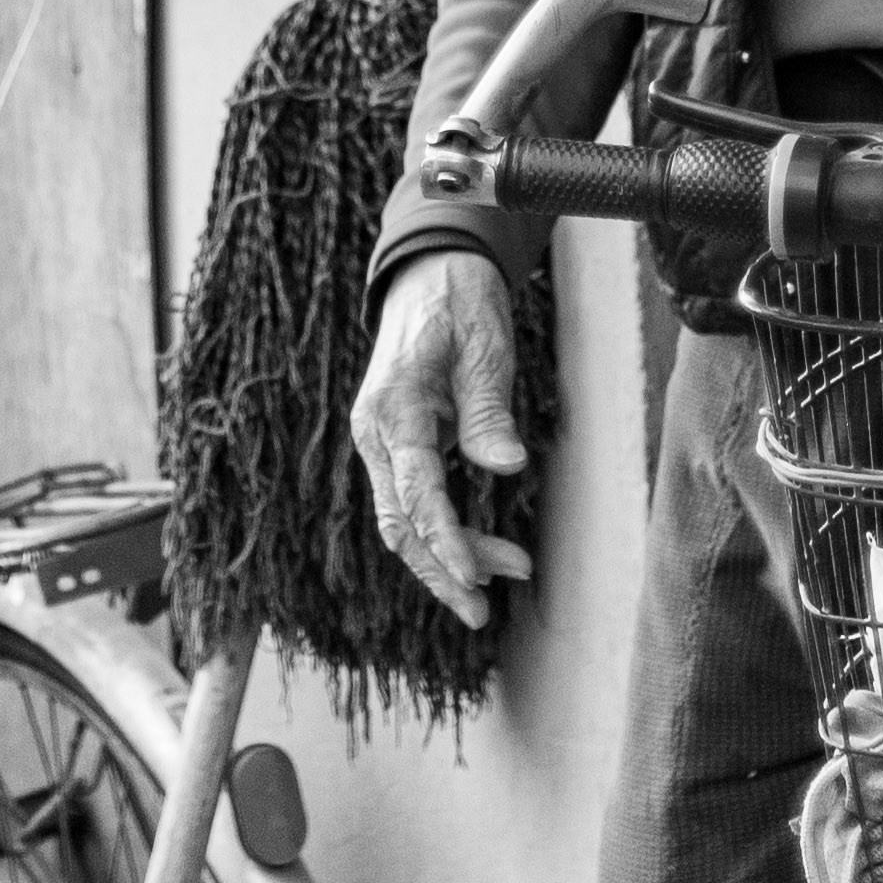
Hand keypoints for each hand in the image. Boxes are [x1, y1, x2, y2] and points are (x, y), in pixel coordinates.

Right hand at [349, 248, 537, 626]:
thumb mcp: (483, 347)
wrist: (431, 271)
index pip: (415, 491)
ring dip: (444, 557)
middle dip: (443, 569)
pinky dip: (441, 533)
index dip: (446, 540)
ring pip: (403, 520)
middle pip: (401, 521)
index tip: (477, 580)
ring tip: (499, 583)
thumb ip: (489, 409)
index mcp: (392, 407)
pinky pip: (411, 502)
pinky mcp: (395, 445)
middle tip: (487, 612)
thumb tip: (507, 466)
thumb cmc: (460, 303)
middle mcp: (375, 430)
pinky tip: (476, 553)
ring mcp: (381, 440)